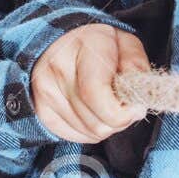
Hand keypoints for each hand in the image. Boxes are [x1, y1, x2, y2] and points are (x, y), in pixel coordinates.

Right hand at [30, 24, 149, 142]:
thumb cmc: (99, 45)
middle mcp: (58, 68)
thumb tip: (137, 100)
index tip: (136, 108)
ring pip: (88, 132)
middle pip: (97, 122)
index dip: (121, 113)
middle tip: (122, 104)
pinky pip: (74, 136)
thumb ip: (136, 67)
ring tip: (105, 104)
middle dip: (119, 120)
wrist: (60, 41)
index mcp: (85, 46)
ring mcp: (46, 91)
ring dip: (105, 125)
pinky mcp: (41, 109)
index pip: (96, 95)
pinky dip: (89, 130)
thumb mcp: (126, 44)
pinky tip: (90, 110)